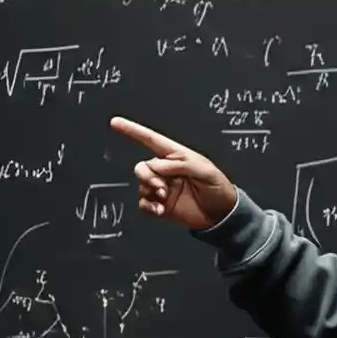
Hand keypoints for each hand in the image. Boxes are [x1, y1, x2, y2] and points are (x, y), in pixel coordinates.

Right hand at [110, 116, 238, 229]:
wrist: (221, 215)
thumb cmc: (217, 188)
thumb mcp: (206, 171)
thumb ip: (182, 165)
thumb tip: (157, 166)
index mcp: (176, 156)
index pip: (152, 140)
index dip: (133, 131)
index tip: (115, 122)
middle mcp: (166, 170)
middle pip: (142, 167)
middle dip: (147, 176)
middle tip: (162, 188)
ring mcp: (162, 188)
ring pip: (142, 185)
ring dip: (150, 191)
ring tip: (165, 198)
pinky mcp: (161, 205)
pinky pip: (144, 202)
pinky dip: (148, 206)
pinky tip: (160, 211)